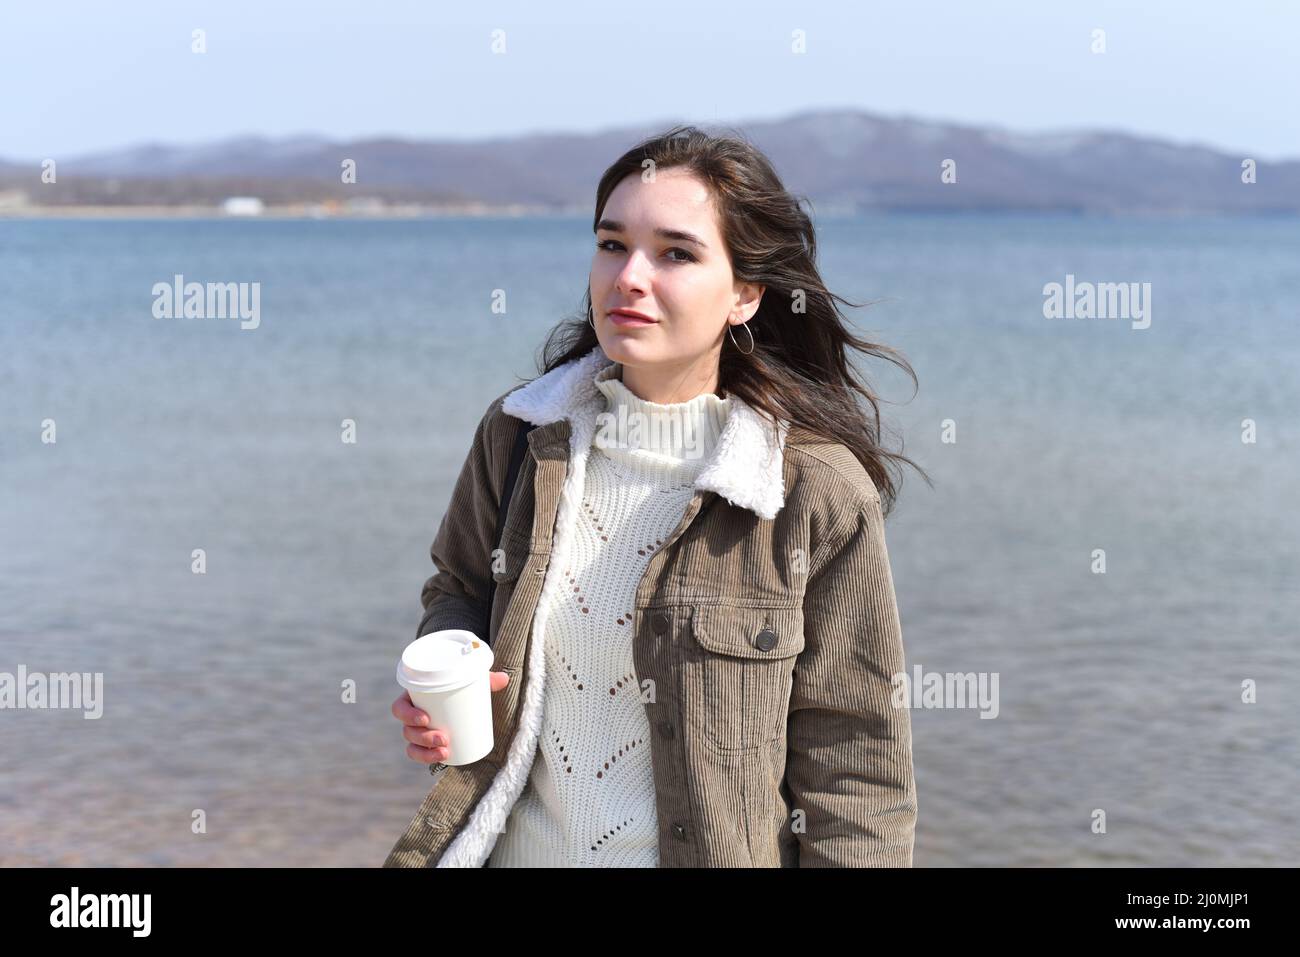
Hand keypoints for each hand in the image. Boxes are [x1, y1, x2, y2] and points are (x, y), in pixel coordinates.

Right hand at [392, 671, 510, 763]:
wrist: (460, 693)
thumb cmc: (459, 683)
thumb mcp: (468, 678)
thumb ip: (485, 678)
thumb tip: (505, 679)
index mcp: (413, 698)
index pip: (399, 708)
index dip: (407, 715)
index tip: (426, 718)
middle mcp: (412, 716)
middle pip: (407, 730)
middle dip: (424, 737)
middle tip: (444, 737)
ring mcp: (418, 731)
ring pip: (412, 745)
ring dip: (426, 751)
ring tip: (445, 751)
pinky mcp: (427, 742)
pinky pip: (420, 754)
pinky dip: (428, 758)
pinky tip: (442, 759)